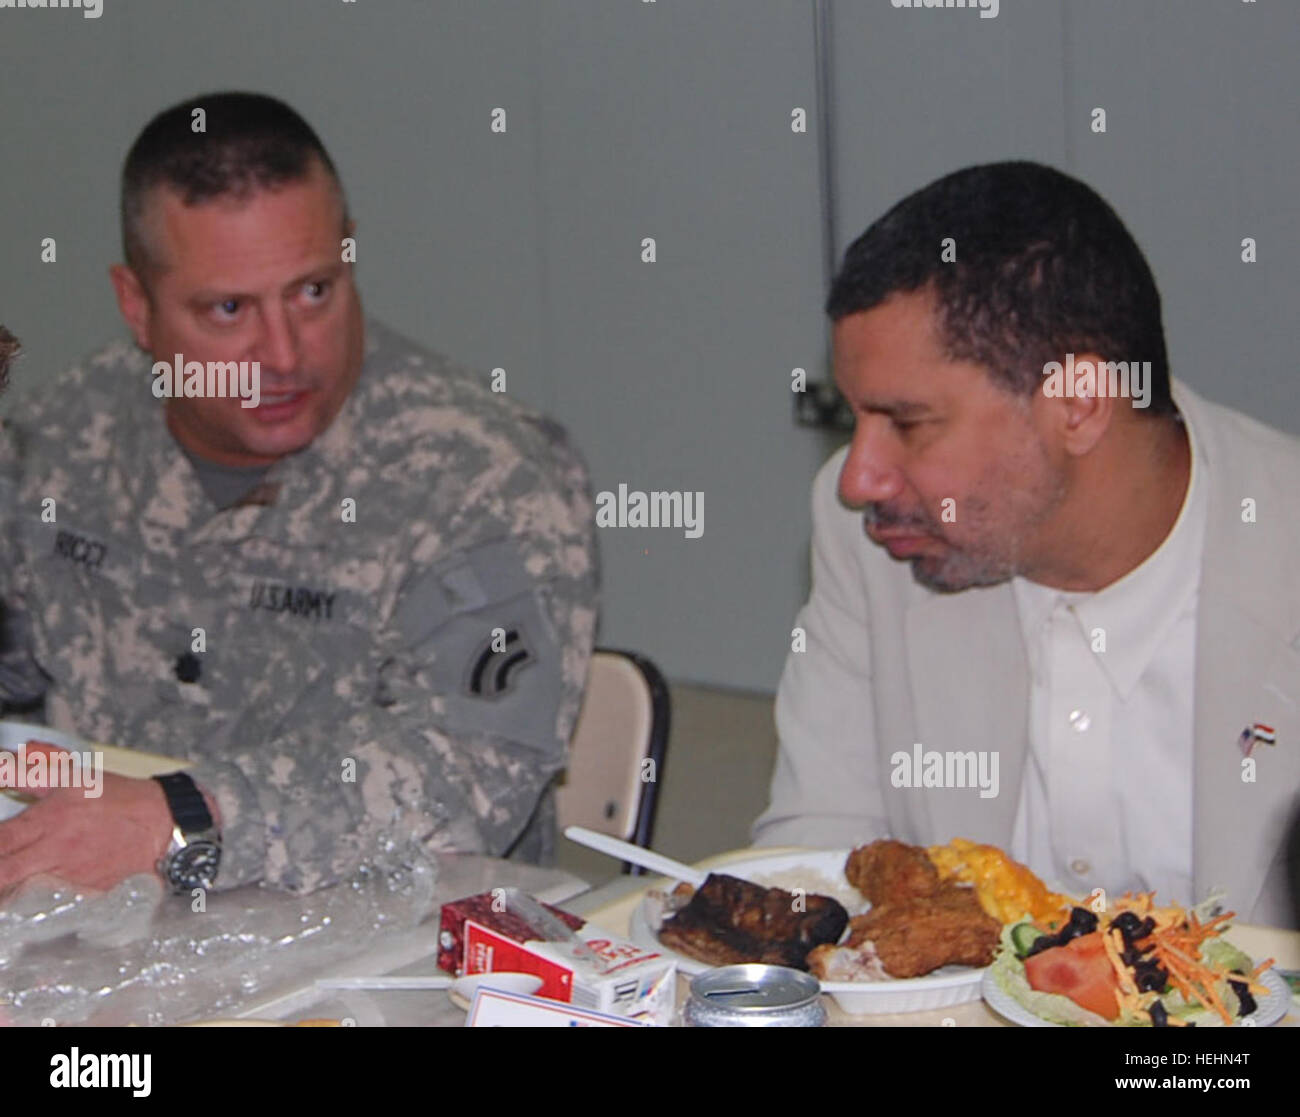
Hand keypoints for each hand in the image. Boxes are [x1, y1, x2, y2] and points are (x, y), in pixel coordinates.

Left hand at [0, 741, 172, 893]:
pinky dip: (43, 895)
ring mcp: (70, 875)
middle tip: (3, 865)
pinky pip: (54, 899)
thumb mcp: (74, 778)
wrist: (161, 823)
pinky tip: (46, 885)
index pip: (0, 840)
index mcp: (49, 819)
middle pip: (3, 873)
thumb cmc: (118, 798)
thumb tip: (3, 765)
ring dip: (14, 885)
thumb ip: (31, 776)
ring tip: (20, 874)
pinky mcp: (86, 892)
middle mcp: (55, 850)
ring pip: (23, 892)